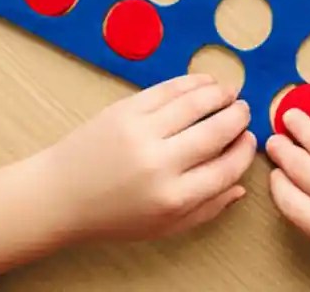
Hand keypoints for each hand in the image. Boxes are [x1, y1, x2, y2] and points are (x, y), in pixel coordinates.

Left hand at [0, 74, 254, 282]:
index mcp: (174, 198)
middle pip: (217, 131)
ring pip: (196, 102)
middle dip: (238, 117)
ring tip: (230, 93)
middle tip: (244, 111)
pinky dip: (192, 82)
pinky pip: (168, 89)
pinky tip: (205, 82)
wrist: (60, 196)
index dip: (245, 150)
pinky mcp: (125, 110)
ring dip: (220, 94)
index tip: (250, 140)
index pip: (227, 167)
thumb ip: (206, 210)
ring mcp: (141, 133)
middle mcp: (161, 164)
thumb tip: (240, 186)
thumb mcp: (163, 227)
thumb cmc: (113, 216)